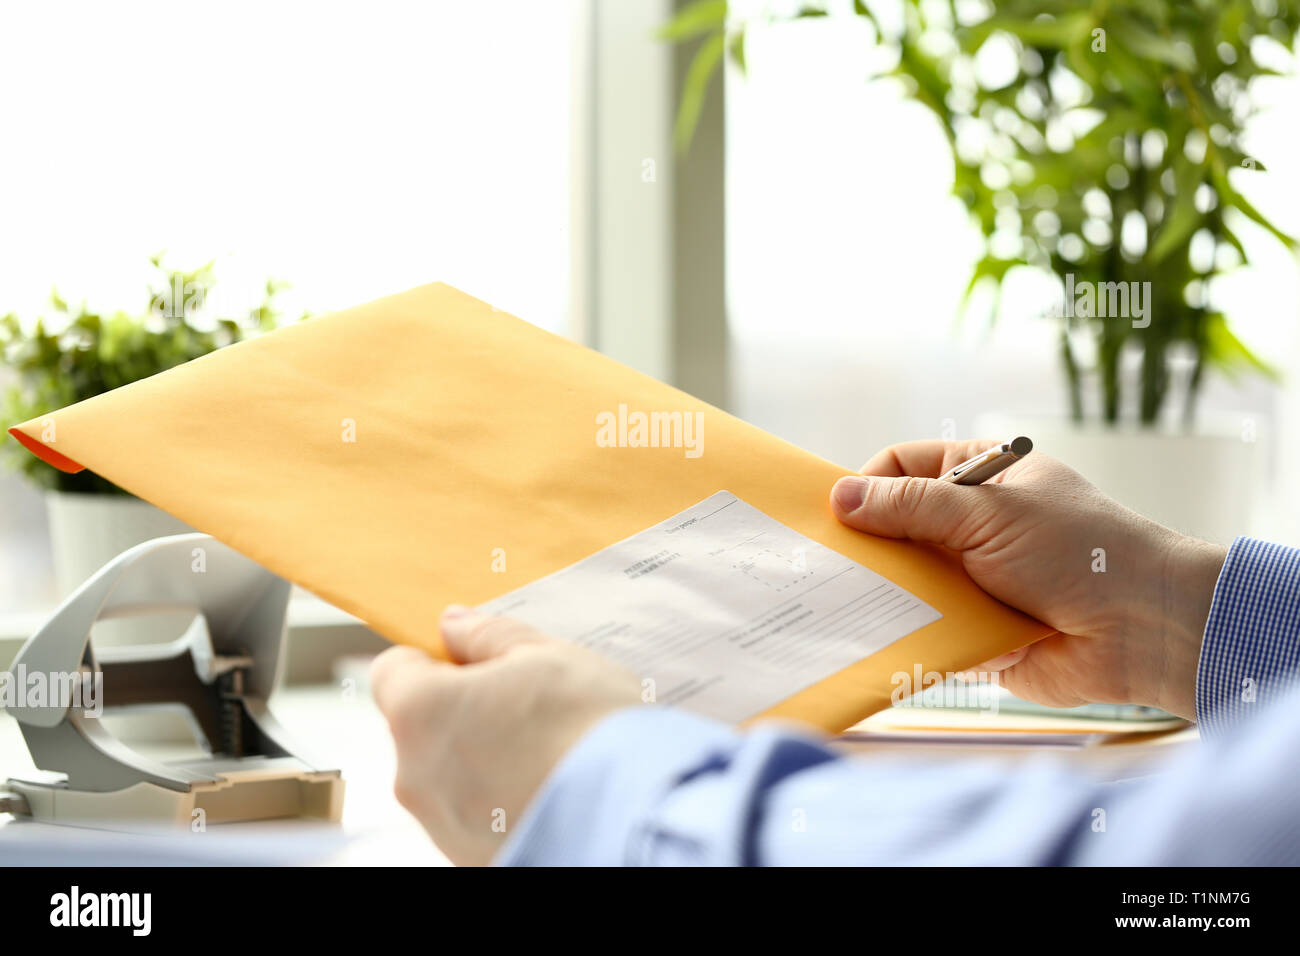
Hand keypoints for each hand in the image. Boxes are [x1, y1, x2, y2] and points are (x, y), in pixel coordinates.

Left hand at [370, 607, 641, 864]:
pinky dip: (500, 801)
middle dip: (463, 710)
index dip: (433, 660)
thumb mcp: (546, 656)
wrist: (638, 814)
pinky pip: (473, 815)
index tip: (476, 662)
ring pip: (448, 773)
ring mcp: (441, 825)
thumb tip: (454, 625)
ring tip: (547, 752)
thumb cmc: (590, 728)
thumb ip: (488, 636)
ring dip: (483, 757)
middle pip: (421, 726)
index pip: (392, 670)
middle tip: (527, 705)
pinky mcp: (469, 859)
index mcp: (420, 712)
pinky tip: (548, 789)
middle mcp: (414, 775)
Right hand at [830, 439, 1225, 718]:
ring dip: (891, 594)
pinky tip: (887, 638)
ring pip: (906, 583)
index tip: (833, 515)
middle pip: (896, 528)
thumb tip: (839, 498)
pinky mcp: (975, 631)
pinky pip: (927, 630)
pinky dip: (917, 634)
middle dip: (869, 547)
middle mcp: (971, 526)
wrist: (1144, 629)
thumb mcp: (988, 513)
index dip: (865, 487)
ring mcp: (972, 579)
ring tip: (848, 603)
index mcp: (979, 478)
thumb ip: (911, 506)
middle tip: (826, 564)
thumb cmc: (1079, 551)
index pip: (901, 468)